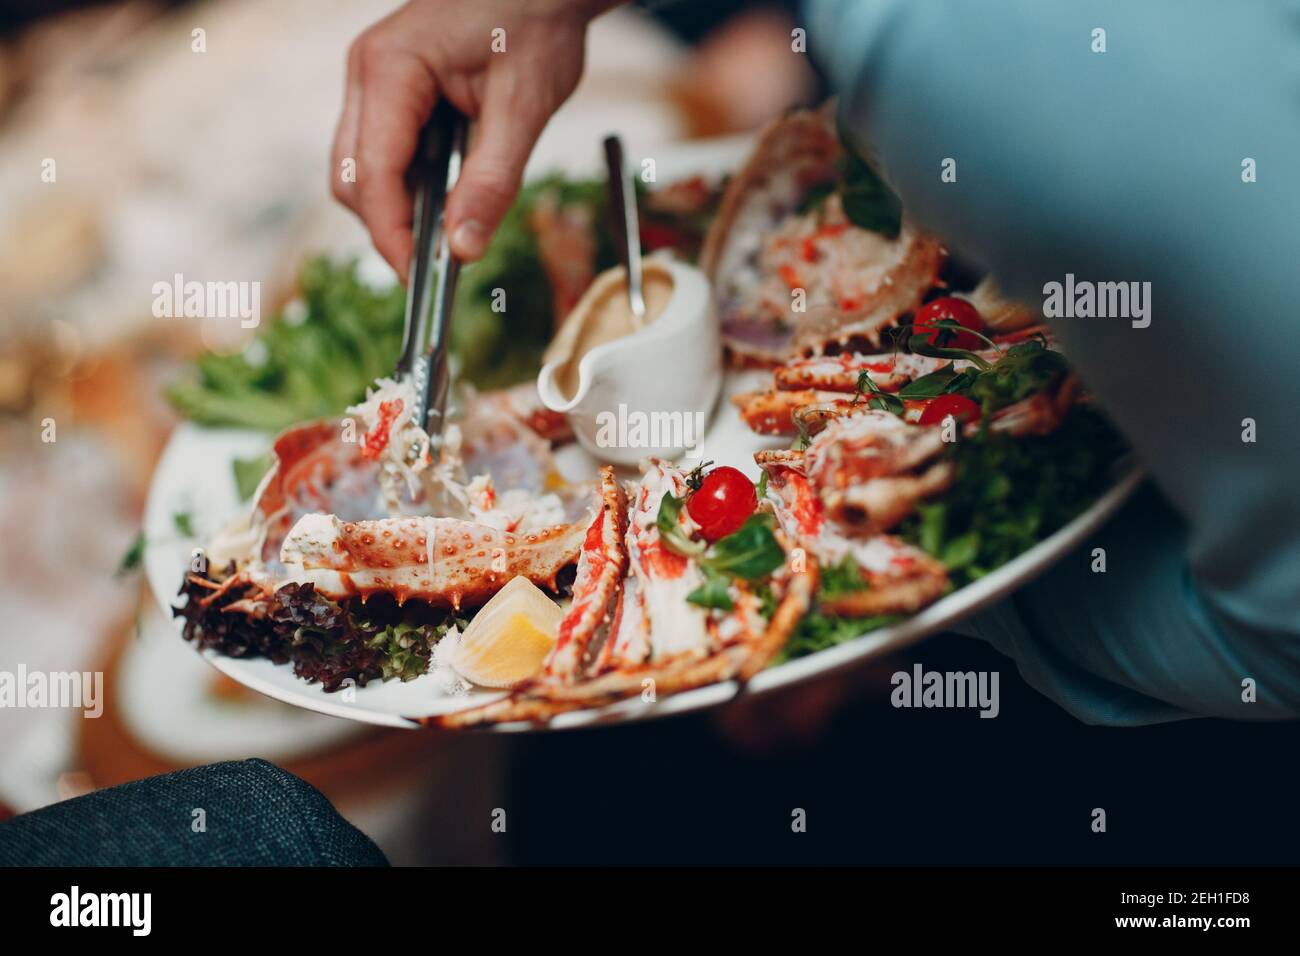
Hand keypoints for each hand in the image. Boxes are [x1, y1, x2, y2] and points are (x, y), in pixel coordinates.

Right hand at [331, 0, 614, 279]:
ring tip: (452, 230)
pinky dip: (411, 186)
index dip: (391, 234)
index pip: (372, 174)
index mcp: (391, 68)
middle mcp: (368, 74)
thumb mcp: (524, 109)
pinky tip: (450, 196)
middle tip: (438, 267)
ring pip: (362, 171)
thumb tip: (462, 249)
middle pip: (352, 178)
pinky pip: (384, 155)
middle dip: (389, 227)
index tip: (419, 279)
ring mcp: (374, 83)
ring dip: (400, 208)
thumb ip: (491, 183)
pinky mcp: (391, 93)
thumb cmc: (535, 22)